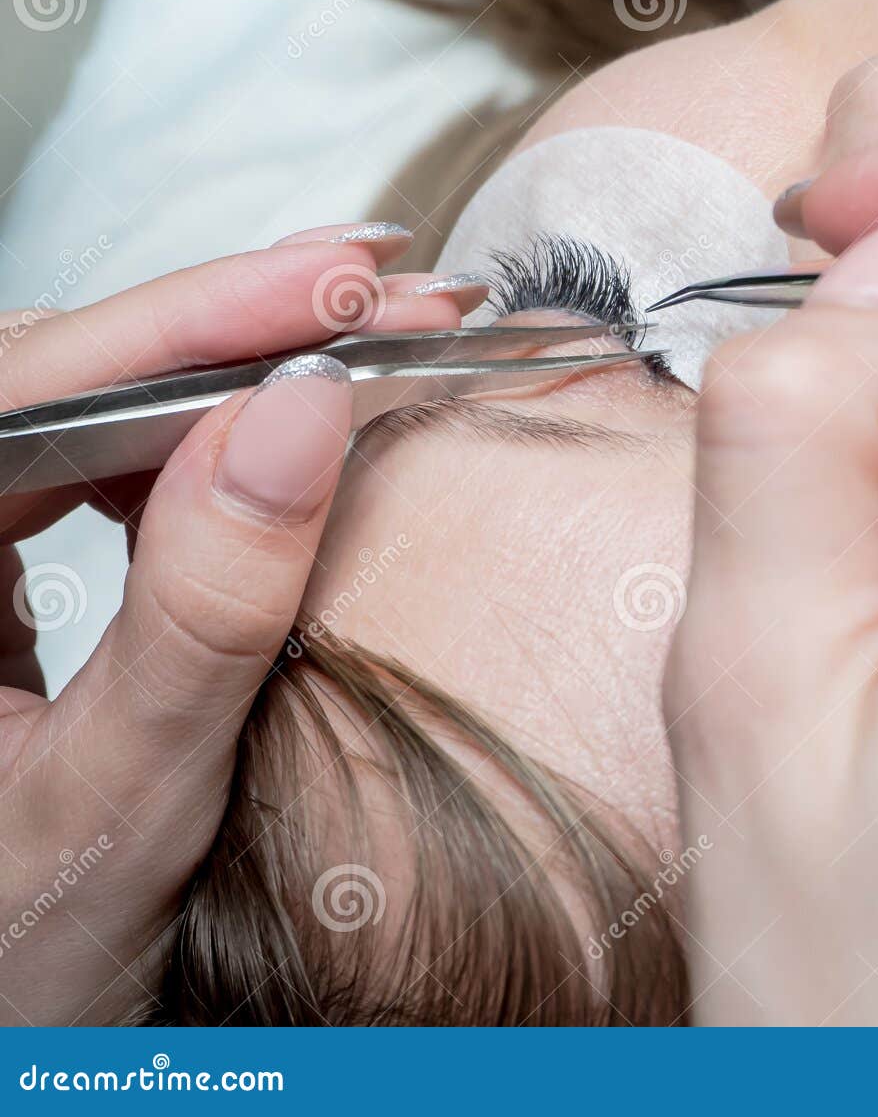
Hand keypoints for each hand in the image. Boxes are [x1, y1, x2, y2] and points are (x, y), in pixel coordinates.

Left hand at [0, 225, 476, 1023]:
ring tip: (371, 331)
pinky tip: (293, 414)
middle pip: (60, 376)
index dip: (188, 323)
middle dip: (235, 324)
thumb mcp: (123, 804)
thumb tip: (303, 415)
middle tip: (392, 293)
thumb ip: (204, 613)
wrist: (6, 1051)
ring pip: (88, 405)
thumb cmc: (17, 976)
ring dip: (238, 362)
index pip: (22, 395)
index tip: (338, 284)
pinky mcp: (0, 573)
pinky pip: (103, 463)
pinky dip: (215, 428)